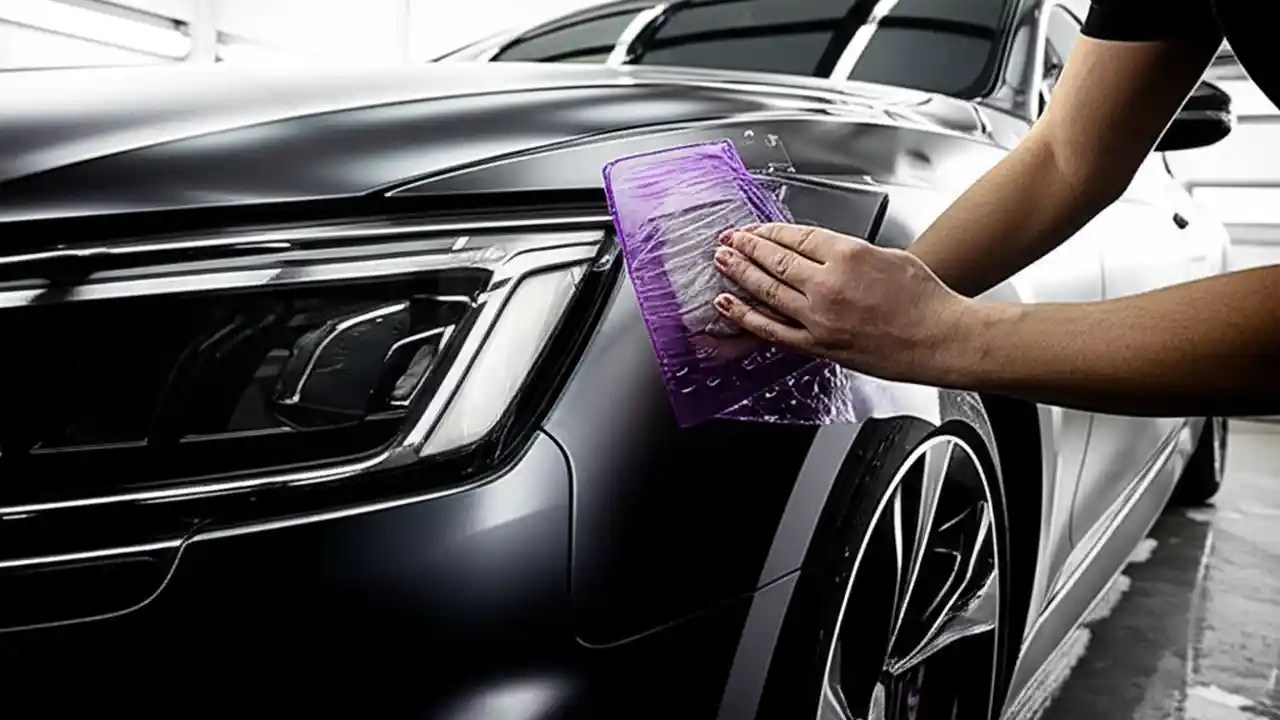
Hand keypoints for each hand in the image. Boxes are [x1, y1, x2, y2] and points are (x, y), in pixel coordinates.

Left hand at [712, 223, 981, 385]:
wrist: (940, 339)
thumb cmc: (925, 300)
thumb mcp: (887, 255)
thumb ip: (848, 253)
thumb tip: (820, 253)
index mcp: (847, 254)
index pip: (795, 236)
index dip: (768, 231)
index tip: (754, 229)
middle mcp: (828, 284)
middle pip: (775, 260)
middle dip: (746, 248)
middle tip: (727, 240)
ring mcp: (820, 317)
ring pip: (768, 291)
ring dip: (739, 275)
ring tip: (721, 262)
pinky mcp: (819, 345)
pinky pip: (773, 330)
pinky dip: (747, 317)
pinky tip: (729, 305)